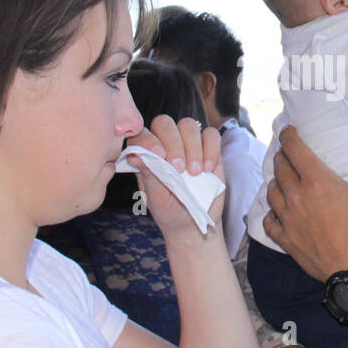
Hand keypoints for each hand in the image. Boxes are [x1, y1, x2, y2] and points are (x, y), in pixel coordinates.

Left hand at [126, 115, 224, 242]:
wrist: (194, 224)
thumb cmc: (169, 211)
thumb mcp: (156, 197)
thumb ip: (149, 174)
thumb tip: (135, 154)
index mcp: (146, 154)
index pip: (142, 133)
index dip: (149, 140)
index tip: (160, 157)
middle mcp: (166, 144)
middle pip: (165, 123)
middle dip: (173, 142)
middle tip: (179, 168)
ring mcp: (188, 144)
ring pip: (188, 125)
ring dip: (192, 147)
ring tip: (194, 173)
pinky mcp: (209, 148)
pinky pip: (211, 134)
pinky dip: (210, 149)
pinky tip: (207, 169)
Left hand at [263, 125, 347, 281]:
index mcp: (317, 181)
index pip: (294, 149)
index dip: (289, 136)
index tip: (288, 131)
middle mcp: (297, 196)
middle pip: (280, 168)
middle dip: (282, 157)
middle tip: (287, 155)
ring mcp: (288, 218)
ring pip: (271, 193)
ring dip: (274, 182)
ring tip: (280, 180)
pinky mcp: (286, 238)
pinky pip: (269, 223)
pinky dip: (270, 215)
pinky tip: (274, 213)